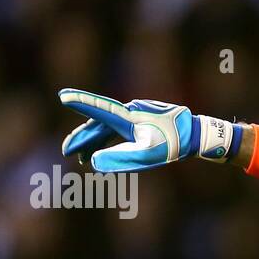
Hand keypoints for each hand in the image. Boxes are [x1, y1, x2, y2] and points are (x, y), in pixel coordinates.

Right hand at [58, 89, 241, 171]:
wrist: (197, 135)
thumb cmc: (174, 144)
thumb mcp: (148, 154)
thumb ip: (121, 158)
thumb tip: (95, 163)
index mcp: (128, 116)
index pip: (99, 109)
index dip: (80, 102)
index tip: (62, 95)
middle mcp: (129, 111)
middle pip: (99, 123)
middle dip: (82, 138)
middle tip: (67, 152)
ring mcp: (136, 115)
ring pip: (108, 127)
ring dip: (95, 142)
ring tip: (82, 159)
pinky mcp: (142, 121)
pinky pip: (119, 129)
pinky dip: (109, 140)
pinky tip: (103, 151)